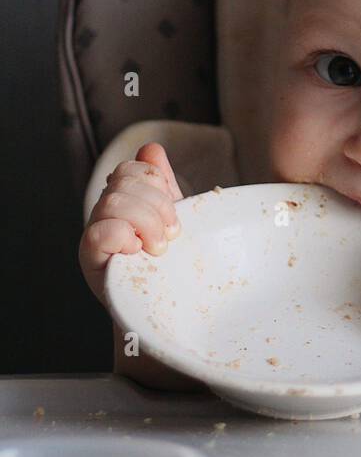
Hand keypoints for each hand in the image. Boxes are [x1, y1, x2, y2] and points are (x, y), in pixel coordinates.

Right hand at [79, 142, 182, 300]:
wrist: (163, 309)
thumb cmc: (166, 264)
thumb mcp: (169, 219)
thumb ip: (160, 184)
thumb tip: (151, 148)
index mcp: (123, 200)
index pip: (132, 168)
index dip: (157, 183)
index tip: (174, 213)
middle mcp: (104, 213)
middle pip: (123, 181)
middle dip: (157, 206)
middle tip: (170, 236)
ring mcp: (94, 234)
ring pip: (113, 202)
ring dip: (145, 223)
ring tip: (156, 247)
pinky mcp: (90, 260)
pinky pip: (100, 232)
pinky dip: (123, 238)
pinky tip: (136, 252)